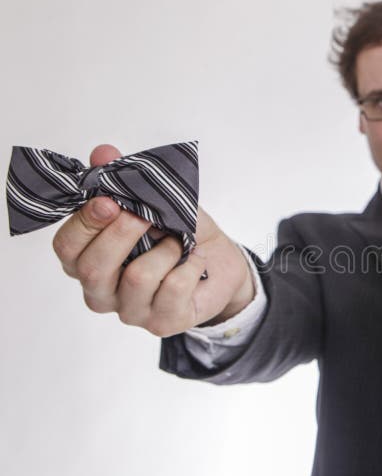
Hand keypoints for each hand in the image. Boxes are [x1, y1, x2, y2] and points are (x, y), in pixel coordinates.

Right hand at [52, 144, 255, 336]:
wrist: (220, 262)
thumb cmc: (179, 233)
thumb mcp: (154, 200)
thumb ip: (124, 178)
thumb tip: (103, 152)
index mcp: (87, 261)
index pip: (67, 247)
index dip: (85, 222)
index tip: (110, 200)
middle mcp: (101, 292)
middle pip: (93, 268)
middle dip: (123, 233)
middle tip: (147, 214)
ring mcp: (131, 312)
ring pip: (137, 278)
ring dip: (165, 250)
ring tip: (178, 242)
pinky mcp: (163, 322)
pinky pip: (174, 288)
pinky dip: (190, 265)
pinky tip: (195, 261)